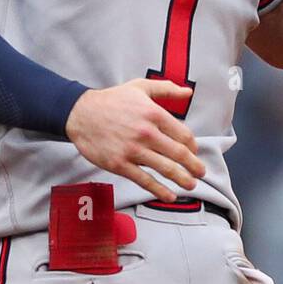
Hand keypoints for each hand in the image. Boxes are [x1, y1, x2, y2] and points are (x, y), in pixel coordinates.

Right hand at [65, 79, 204, 201]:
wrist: (81, 113)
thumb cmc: (111, 100)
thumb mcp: (140, 87)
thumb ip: (166, 89)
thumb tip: (188, 91)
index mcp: (154, 114)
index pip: (183, 135)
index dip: (193, 146)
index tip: (193, 152)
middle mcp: (146, 132)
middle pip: (179, 154)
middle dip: (194, 166)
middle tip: (201, 173)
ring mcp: (133, 150)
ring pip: (165, 169)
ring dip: (182, 179)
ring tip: (191, 185)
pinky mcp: (120, 164)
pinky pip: (145, 180)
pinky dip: (160, 190)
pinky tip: (170, 196)